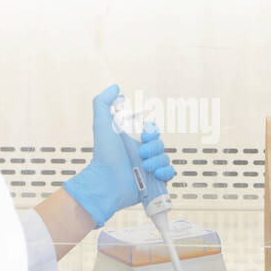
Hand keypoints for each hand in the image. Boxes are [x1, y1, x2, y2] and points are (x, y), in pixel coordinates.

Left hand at [63, 84, 175, 226]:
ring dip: (157, 161)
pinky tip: (155, 174)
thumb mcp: (101, 124)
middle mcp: (141, 155)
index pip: (153, 132)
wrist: (106, 182)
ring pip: (165, 159)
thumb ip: (103, 102)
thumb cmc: (103, 155)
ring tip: (144, 166)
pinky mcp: (154, 183)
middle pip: (161, 145)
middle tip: (140, 153)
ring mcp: (148, 169)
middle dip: (154, 147)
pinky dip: (165, 172)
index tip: (143, 135)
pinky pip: (169, 174)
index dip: (152, 132)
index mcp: (132, 142)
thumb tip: (115, 87)